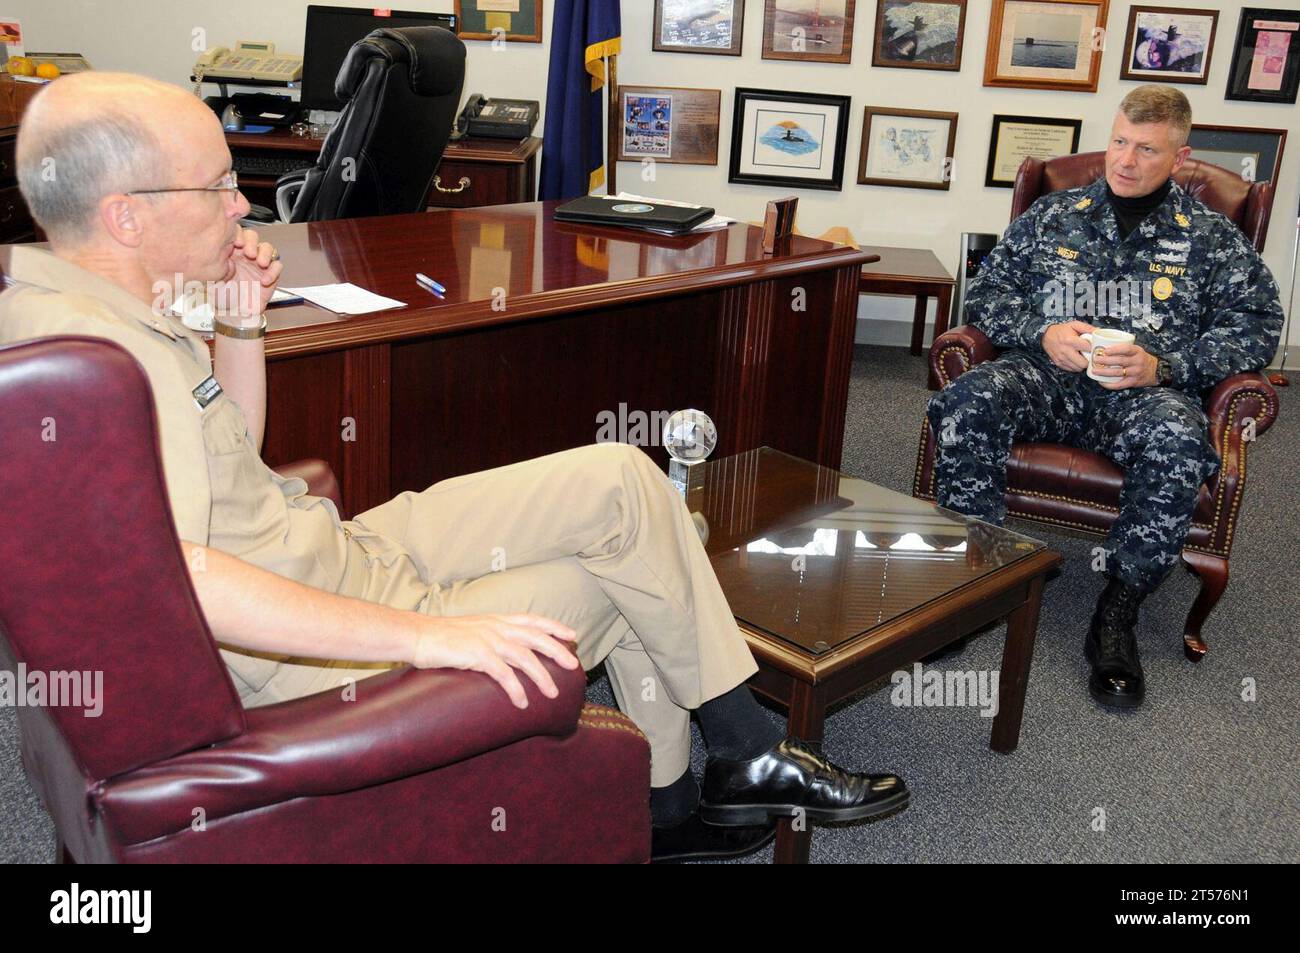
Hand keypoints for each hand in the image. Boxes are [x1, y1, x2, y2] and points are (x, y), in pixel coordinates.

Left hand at [214, 227, 282, 320]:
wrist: (234, 313)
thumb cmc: (222, 297)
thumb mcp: (212, 280)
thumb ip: (218, 268)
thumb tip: (226, 260)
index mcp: (231, 252)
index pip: (237, 234)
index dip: (238, 235)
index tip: (236, 243)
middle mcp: (245, 256)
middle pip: (253, 237)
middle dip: (251, 242)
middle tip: (248, 252)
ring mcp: (259, 264)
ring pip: (267, 248)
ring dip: (264, 253)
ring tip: (259, 263)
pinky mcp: (271, 275)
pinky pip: (277, 266)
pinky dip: (273, 271)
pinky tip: (265, 280)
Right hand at [411, 613, 579, 708]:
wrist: (418, 635)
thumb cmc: (442, 636)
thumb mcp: (473, 628)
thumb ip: (491, 635)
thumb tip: (506, 650)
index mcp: (497, 619)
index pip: (532, 619)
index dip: (554, 626)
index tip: (571, 634)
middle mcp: (496, 627)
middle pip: (536, 637)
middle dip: (557, 651)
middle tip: (573, 665)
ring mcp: (487, 640)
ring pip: (524, 657)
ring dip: (541, 676)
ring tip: (552, 693)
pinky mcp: (477, 655)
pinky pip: (503, 674)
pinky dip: (516, 689)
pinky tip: (522, 702)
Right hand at [1042, 320, 1095, 371]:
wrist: (1047, 336)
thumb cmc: (1062, 330)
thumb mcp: (1075, 325)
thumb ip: (1087, 328)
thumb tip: (1099, 331)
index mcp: (1070, 340)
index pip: (1088, 348)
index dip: (1094, 348)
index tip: (1096, 348)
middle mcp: (1065, 351)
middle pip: (1083, 363)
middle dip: (1089, 360)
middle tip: (1090, 355)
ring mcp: (1062, 358)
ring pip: (1078, 368)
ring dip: (1082, 364)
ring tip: (1083, 357)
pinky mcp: (1059, 363)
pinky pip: (1071, 369)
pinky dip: (1076, 366)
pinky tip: (1076, 360)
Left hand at [1091, 343, 1158, 388]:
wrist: (1155, 371)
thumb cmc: (1141, 358)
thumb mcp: (1136, 350)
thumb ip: (1123, 348)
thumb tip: (1103, 343)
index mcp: (1137, 351)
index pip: (1127, 349)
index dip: (1115, 349)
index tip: (1105, 350)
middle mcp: (1137, 362)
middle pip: (1119, 361)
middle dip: (1105, 360)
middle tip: (1095, 359)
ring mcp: (1135, 372)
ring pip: (1117, 373)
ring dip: (1104, 372)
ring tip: (1094, 370)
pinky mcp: (1133, 382)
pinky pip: (1119, 385)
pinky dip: (1109, 384)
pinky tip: (1101, 381)